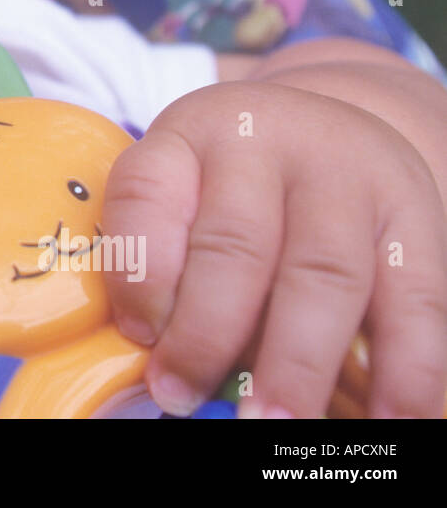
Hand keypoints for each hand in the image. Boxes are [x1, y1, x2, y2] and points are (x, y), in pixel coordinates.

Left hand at [101, 80, 446, 417]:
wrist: (328, 131)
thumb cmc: (230, 186)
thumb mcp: (181, 191)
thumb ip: (160, 260)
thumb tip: (157, 358)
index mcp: (186, 136)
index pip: (147, 193)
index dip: (140, 274)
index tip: (140, 337)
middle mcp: (264, 143)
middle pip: (234, 243)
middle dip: (206, 333)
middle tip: (183, 397)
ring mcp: (344, 176)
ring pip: (322, 274)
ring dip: (296, 362)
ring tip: (271, 423)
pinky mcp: (413, 215)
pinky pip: (415, 298)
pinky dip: (404, 367)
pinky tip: (385, 417)